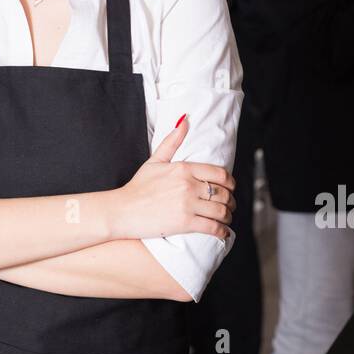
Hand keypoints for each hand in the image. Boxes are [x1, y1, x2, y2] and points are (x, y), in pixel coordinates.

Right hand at [110, 115, 235, 241]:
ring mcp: (187, 204)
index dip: (230, 183)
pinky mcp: (185, 223)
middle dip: (231, 201)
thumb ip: (172, 141)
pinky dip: (222, 231)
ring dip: (228, 216)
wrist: (122, 210)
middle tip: (230, 205)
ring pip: (221, 210)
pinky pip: (213, 227)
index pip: (219, 174)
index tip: (230, 188)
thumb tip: (185, 120)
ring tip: (226, 219)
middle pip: (223, 193)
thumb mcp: (154, 160)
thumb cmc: (137, 187)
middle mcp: (188, 185)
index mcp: (183, 168)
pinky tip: (223, 233)